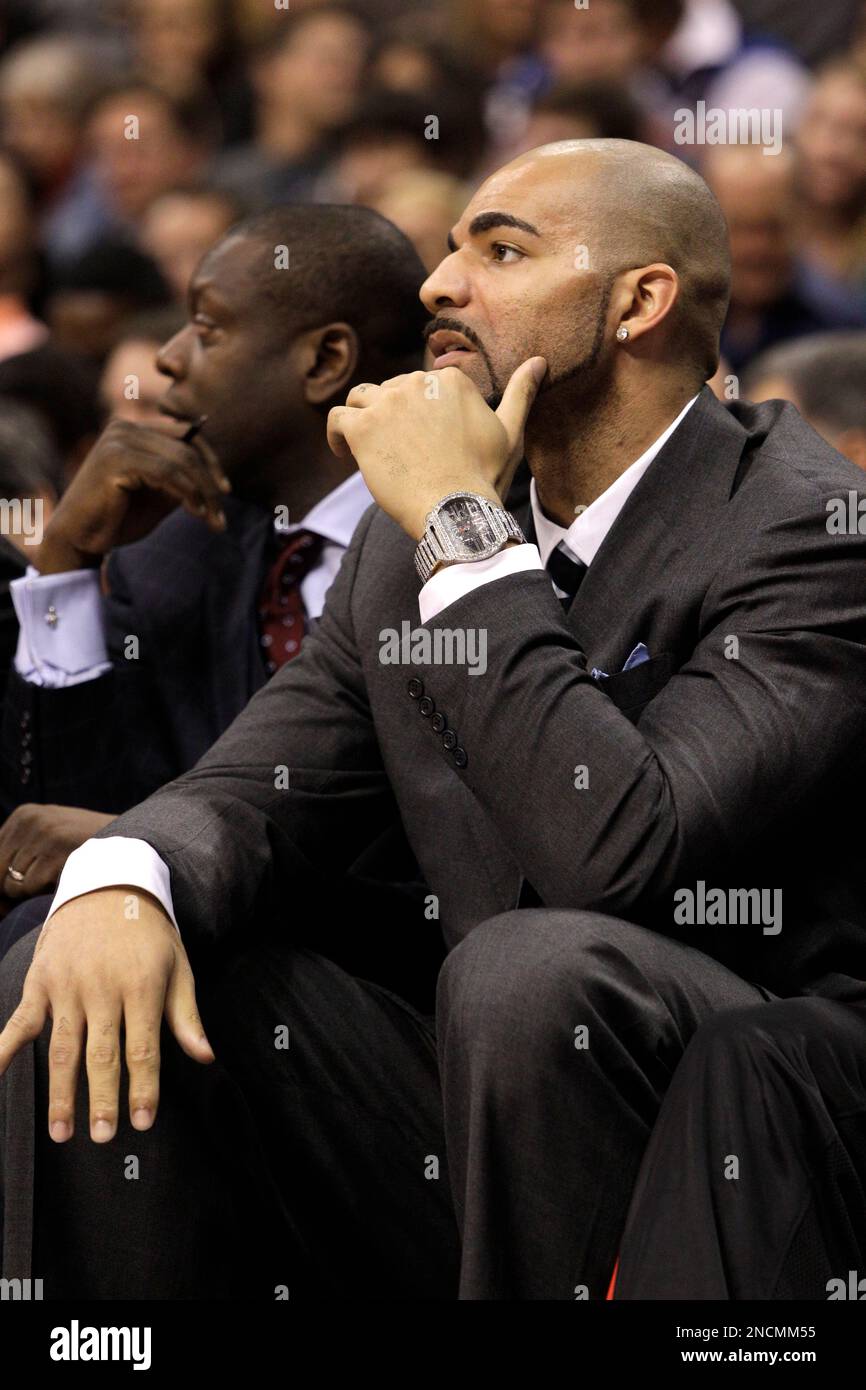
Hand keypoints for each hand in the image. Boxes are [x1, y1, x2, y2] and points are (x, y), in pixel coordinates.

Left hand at [0, 805, 114, 900]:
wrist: (132, 842)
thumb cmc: (87, 849)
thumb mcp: (49, 839)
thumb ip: (20, 855)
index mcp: (25, 814)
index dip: (1, 875)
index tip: (12, 890)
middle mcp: (29, 820)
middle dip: (8, 888)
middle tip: (27, 897)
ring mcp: (42, 834)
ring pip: (9, 882)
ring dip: (28, 891)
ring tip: (56, 880)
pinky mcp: (54, 852)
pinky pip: (27, 888)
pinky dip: (42, 893)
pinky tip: (64, 880)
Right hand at [0, 887, 213, 1140]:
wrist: (107, 886)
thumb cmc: (148, 934)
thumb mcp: (177, 967)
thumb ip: (186, 1015)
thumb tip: (206, 1057)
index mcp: (141, 987)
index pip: (142, 1048)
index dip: (143, 1088)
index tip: (143, 1122)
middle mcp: (102, 989)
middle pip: (102, 1055)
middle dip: (102, 1100)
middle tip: (103, 1138)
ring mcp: (67, 986)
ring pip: (63, 1048)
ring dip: (61, 1093)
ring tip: (62, 1132)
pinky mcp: (41, 982)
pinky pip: (20, 1022)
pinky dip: (4, 1050)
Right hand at [33, 417, 231, 573]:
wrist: (79, 539)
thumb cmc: (117, 519)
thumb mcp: (158, 495)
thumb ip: (181, 479)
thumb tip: (215, 476)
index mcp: (133, 430)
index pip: (185, 434)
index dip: (210, 461)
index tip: (225, 491)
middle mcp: (124, 427)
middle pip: (187, 446)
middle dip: (210, 482)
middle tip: (220, 516)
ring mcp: (118, 440)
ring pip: (181, 460)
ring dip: (204, 493)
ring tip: (213, 521)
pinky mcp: (116, 459)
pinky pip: (167, 473)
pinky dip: (188, 493)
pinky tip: (197, 514)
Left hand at [326, 357, 545, 538]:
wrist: (456, 509)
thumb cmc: (484, 475)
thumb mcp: (510, 431)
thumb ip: (521, 392)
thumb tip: (540, 361)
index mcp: (449, 380)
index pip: (420, 387)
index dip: (418, 413)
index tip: (422, 440)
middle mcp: (415, 382)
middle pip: (390, 392)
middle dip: (392, 418)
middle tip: (401, 455)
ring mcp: (386, 403)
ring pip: (362, 399)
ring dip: (364, 420)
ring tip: (370, 448)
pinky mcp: (362, 427)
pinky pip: (337, 418)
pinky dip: (336, 435)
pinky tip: (343, 453)